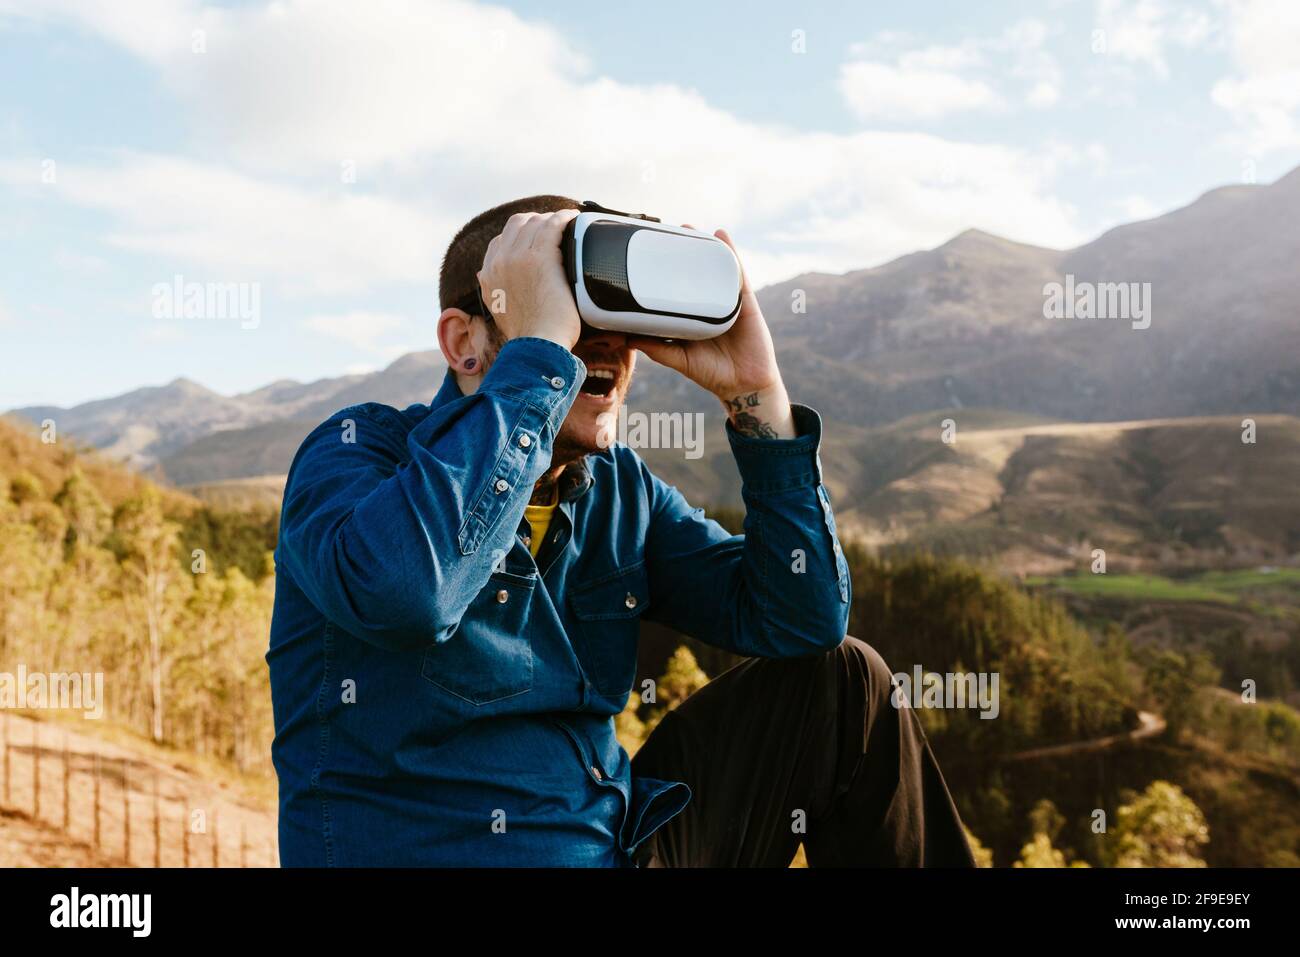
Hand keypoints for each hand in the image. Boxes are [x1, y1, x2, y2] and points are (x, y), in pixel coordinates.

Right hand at [476, 209, 581, 349]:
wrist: (537, 346)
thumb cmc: (528, 335)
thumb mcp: (498, 310)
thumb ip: (494, 290)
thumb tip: (485, 276)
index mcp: (488, 274)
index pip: (501, 240)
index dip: (521, 234)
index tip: (536, 237)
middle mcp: (499, 262)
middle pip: (518, 224)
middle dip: (537, 221)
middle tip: (555, 227)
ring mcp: (518, 257)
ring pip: (536, 222)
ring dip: (552, 218)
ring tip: (567, 222)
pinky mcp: (541, 257)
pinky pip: (553, 225)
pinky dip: (564, 218)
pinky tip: (573, 219)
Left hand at [629, 227, 795, 438]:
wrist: (743, 385)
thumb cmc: (712, 373)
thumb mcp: (678, 359)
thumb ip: (657, 348)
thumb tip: (628, 338)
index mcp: (691, 317)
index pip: (677, 289)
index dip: (665, 273)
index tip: (649, 254)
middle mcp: (708, 305)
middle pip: (695, 274)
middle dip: (683, 253)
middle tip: (667, 232)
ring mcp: (727, 301)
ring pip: (714, 268)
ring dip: (703, 246)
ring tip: (689, 229)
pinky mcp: (745, 301)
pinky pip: (737, 273)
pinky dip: (730, 253)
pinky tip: (722, 235)